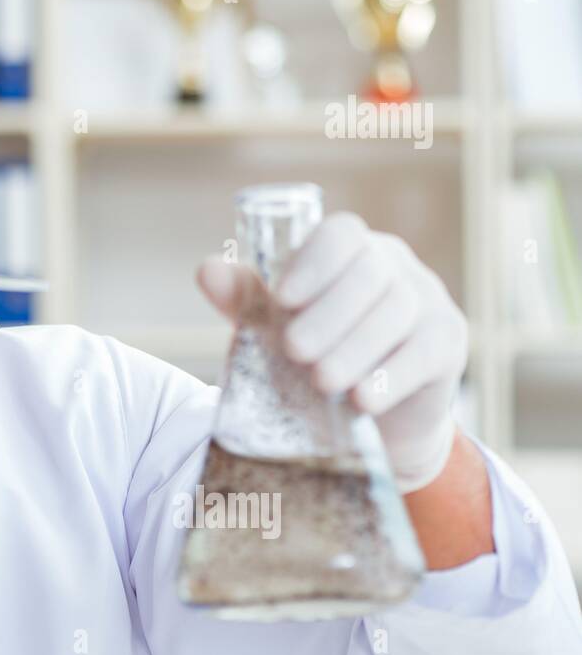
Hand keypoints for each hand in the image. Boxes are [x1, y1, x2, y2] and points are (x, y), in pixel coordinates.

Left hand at [197, 211, 465, 492]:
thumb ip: (245, 299)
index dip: (313, 262)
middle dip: (329, 314)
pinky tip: (362, 399)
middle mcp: (394, 266)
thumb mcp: (274, 328)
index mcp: (351, 251)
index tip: (282, 299)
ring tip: (321, 380)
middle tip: (294, 351)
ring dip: (356, 348)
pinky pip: (425, 352)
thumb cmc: (315, 357)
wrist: (370, 419)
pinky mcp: (448, 344)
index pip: (341, 235)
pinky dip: (390, 377)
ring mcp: (428, 301)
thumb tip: (206, 270)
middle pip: (370, 274)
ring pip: (398, 312)